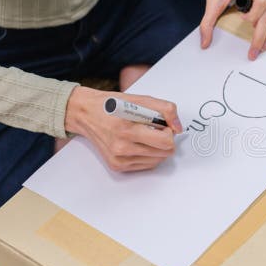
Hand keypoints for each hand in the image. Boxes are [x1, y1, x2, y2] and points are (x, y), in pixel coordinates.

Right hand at [64, 86, 181, 171]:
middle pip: (164, 153)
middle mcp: (121, 147)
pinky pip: (146, 166)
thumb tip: (178, 128)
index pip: (165, 142)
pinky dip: (148, 155)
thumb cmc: (114, 105)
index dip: (169, 133)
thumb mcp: (142, 99)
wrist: (86, 114)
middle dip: (165, 141)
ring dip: (157, 149)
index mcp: (127, 129)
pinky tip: (139, 144)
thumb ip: (166, 110)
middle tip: (154, 130)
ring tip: (145, 136)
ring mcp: (118, 159)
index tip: (163, 126)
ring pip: (157, 161)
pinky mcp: (117, 166)